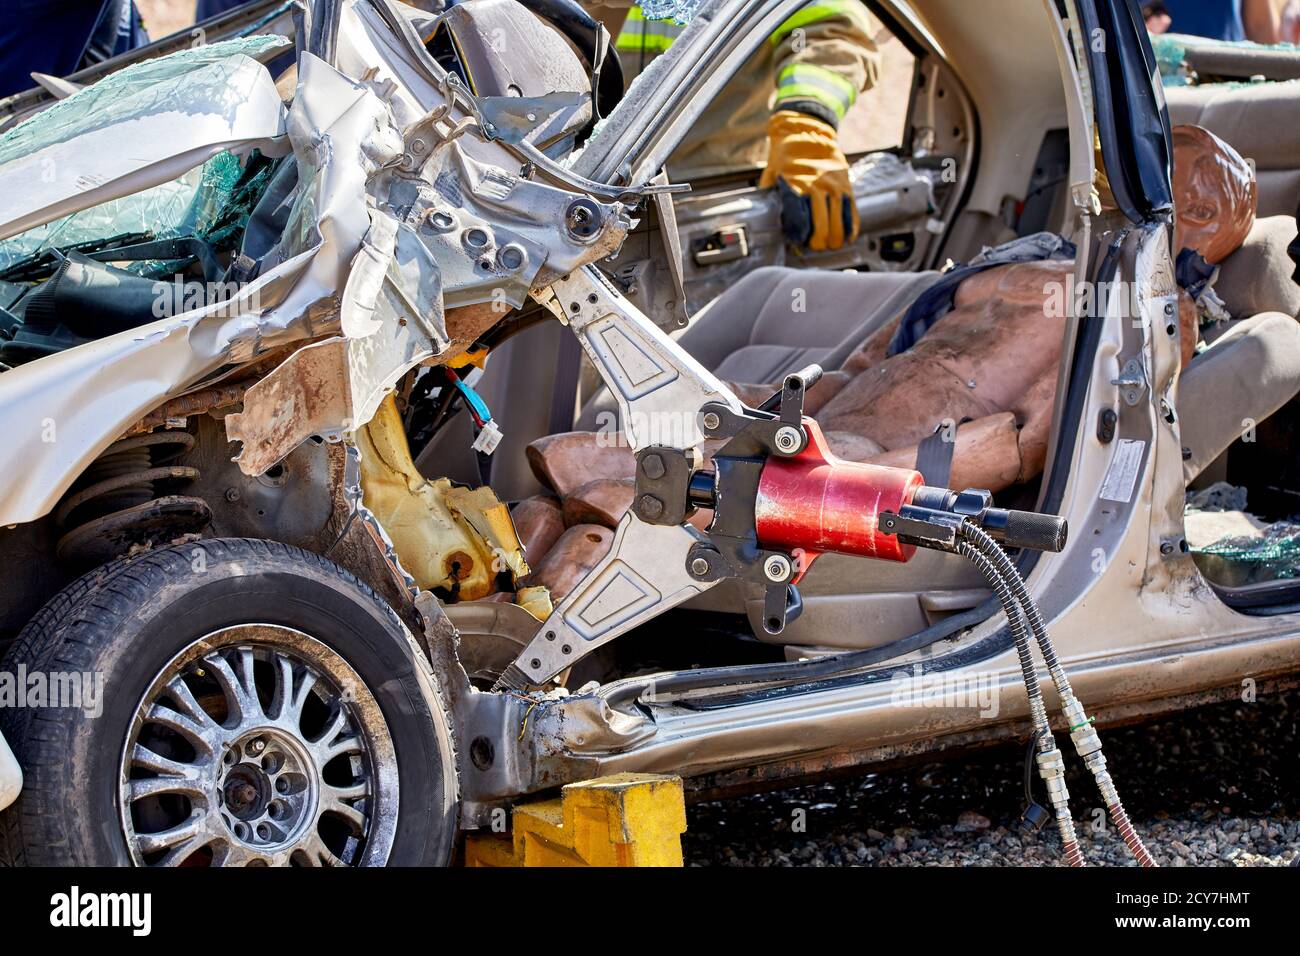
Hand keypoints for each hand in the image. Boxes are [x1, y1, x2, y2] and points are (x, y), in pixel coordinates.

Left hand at [759, 110, 858, 250]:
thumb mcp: (772, 171)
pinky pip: (851, 208)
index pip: (803, 218)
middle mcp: (819, 184)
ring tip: (833, 245)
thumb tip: (763, 212)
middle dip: (822, 240)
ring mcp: (834, 184)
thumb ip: (770, 192)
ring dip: (837, 235)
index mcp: (798, 184)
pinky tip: (849, 236)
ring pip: (840, 218)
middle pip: (824, 222)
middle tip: (818, 247)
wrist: (808, 127)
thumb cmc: (787, 152)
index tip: (802, 242)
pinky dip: (851, 224)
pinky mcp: (846, 183)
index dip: (803, 234)